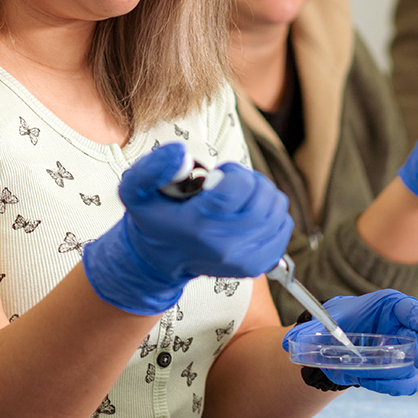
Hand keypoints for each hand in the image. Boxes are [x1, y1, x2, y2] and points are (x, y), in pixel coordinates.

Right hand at [83, 142, 292, 314]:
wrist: (160, 259)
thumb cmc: (153, 219)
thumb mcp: (134, 189)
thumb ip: (152, 167)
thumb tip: (180, 153)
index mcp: (198, 227)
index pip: (240, 187)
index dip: (233, 172)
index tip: (217, 176)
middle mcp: (225, 247)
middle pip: (263, 198)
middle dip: (250, 181)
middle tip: (230, 184)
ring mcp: (244, 259)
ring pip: (277, 210)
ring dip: (262, 195)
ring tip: (239, 198)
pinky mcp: (258, 264)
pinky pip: (283, 227)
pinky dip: (272, 214)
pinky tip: (249, 213)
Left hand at [283, 289, 417, 394]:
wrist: (336, 344)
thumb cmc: (335, 324)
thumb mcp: (320, 323)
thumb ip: (306, 331)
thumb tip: (290, 343)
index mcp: (389, 307)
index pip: (413, 311)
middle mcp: (404, 328)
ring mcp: (408, 352)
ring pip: (416, 368)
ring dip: (395, 374)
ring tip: (365, 372)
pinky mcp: (404, 372)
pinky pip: (405, 383)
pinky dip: (388, 385)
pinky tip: (365, 379)